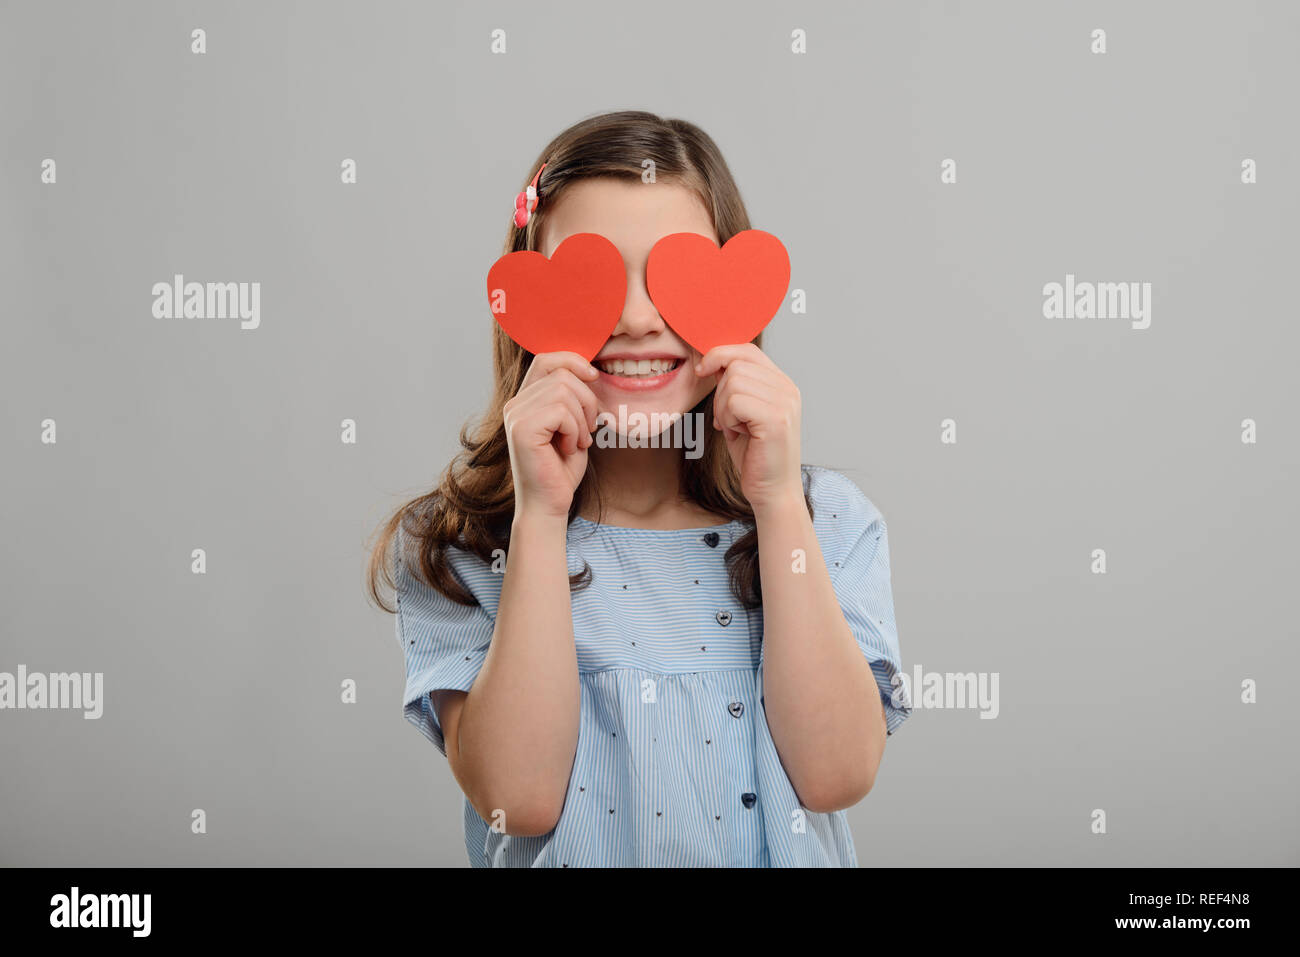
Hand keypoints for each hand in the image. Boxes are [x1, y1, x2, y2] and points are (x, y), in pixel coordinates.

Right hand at [502, 352, 599, 519]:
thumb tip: (589, 370)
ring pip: (564, 391)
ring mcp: (515, 415)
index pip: (546, 359)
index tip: (594, 378)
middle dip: (587, 400)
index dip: (573, 361)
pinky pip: (562, 411)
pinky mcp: (522, 429)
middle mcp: (515, 404)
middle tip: (588, 429)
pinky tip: (568, 448)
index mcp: (524, 400)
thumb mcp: (572, 426)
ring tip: (577, 441)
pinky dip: (574, 430)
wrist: (549, 504)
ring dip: (581, 418)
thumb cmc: (561, 469)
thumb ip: (573, 398)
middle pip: (562, 374)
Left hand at [696, 344, 802, 511]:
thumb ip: (733, 386)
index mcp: (782, 383)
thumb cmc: (754, 455)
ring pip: (732, 382)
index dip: (719, 354)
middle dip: (720, 392)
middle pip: (736, 364)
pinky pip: (734, 402)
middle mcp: (787, 388)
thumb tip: (710, 361)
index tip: (701, 370)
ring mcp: (784, 402)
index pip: (747, 349)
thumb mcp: (741, 413)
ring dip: (723, 408)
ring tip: (736, 428)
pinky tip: (739, 434)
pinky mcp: (776, 419)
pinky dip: (728, 419)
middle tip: (728, 419)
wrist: (772, 491)